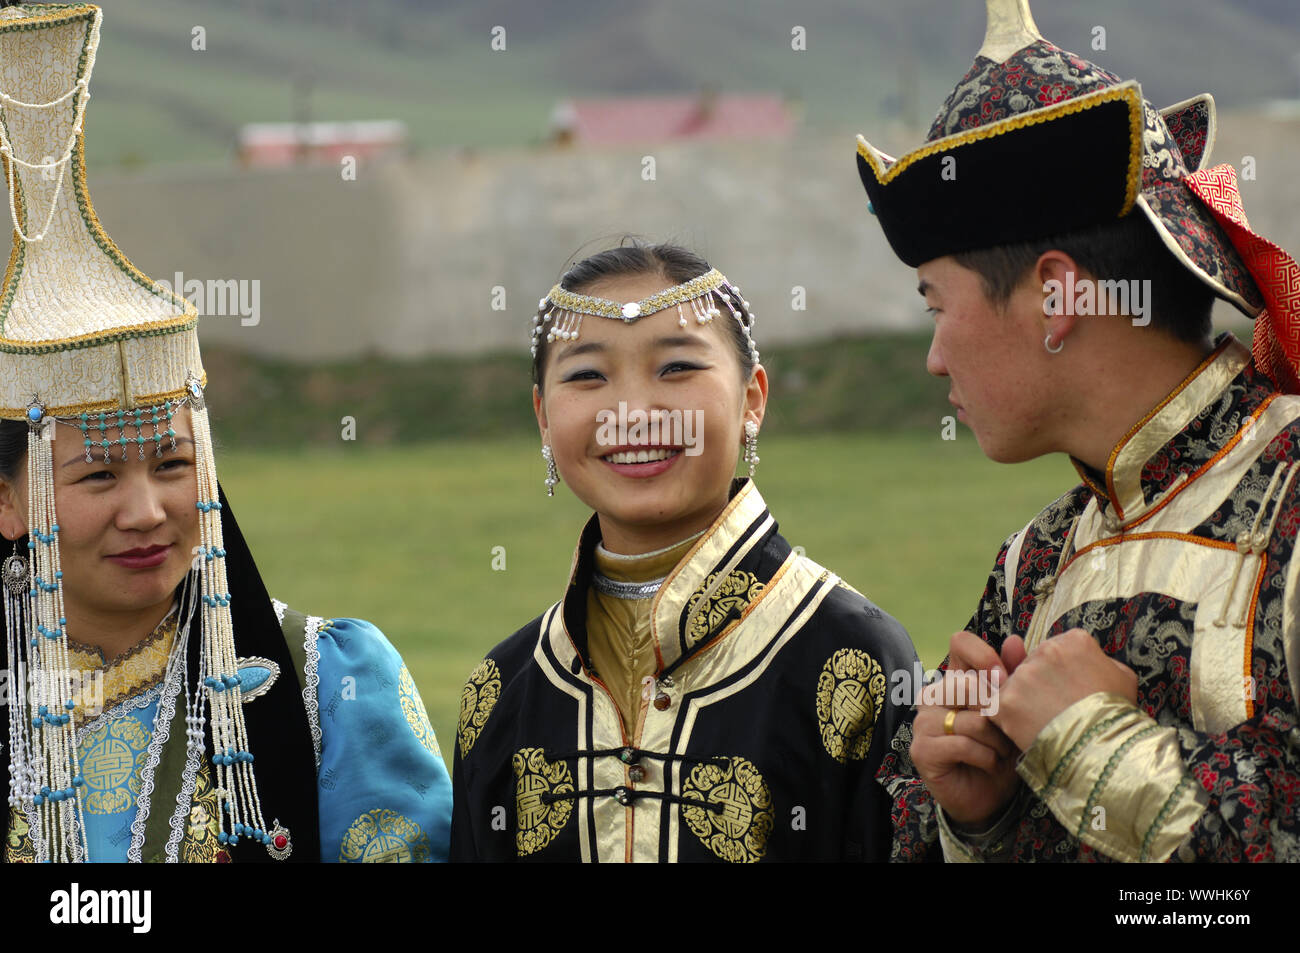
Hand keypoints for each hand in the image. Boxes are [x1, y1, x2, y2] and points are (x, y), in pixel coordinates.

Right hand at [910, 631, 1020, 827]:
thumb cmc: (1001, 751)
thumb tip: (1013, 640)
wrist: (989, 797)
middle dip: (998, 713)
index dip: (985, 656)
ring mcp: (924, 722)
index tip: (1005, 679)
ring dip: (997, 741)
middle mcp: (933, 694)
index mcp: (955, 679)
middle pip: (968, 684)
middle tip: (1007, 733)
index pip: (960, 642)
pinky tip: (989, 765)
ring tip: (1001, 752)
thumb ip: (1013, 677)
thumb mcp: (1012, 712)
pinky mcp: (922, 749)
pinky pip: (964, 744)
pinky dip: (987, 758)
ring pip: (972, 719)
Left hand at [990, 629, 1138, 751]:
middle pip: (1032, 663)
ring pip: (1014, 683)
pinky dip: (1007, 719)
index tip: (1068, 689)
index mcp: (1074, 641)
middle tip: (1056, 708)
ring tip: (1044, 722)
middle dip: (1039, 683)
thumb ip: (1104, 662)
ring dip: (1022, 700)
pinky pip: (997, 706)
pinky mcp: (1004, 701)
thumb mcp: (1124, 679)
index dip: (1060, 671)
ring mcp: (1022, 676)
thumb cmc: (1117, 717)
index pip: (1057, 649)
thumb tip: (1092, 661)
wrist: (1103, 752)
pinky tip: (1025, 730)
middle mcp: (1044, 651)